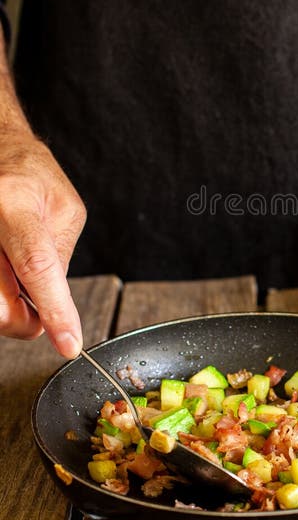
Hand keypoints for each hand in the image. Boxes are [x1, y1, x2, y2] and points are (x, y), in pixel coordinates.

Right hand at [0, 132, 85, 356]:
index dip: (54, 311)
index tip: (69, 343)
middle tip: (43, 316)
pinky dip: (2, 297)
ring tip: (22, 286)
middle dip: (26, 322)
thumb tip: (53, 302)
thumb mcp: (64, 209)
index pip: (35, 267)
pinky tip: (8, 279)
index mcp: (12, 204)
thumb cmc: (31, 176)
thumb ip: (59, 255)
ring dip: (10, 310)